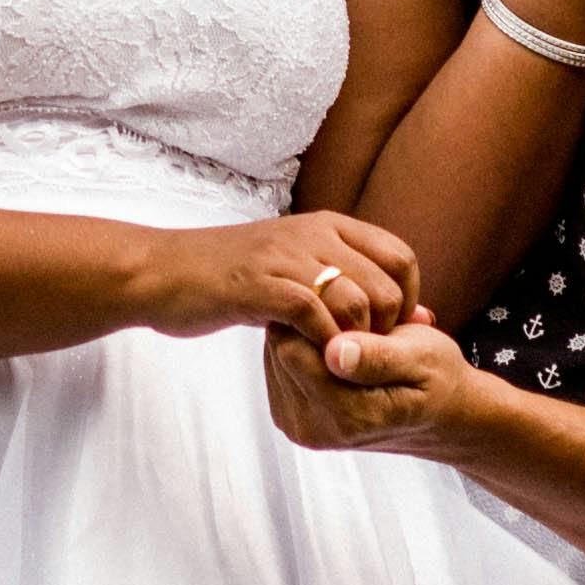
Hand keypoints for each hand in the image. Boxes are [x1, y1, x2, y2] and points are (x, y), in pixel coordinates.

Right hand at [143, 214, 423, 351]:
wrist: (161, 272)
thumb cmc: (230, 277)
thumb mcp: (297, 269)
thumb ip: (352, 286)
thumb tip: (423, 315)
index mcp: (326, 225)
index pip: (400, 257)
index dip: (405, 301)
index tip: (386, 331)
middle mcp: (313, 234)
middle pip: (385, 285)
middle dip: (384, 330)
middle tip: (362, 353)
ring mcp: (285, 258)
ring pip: (354, 300)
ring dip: (355, 341)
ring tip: (338, 359)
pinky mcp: (260, 285)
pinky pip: (312, 314)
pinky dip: (322, 343)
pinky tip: (312, 356)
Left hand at [261, 319, 488, 456]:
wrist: (440, 413)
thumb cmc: (437, 379)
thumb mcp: (423, 358)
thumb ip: (378, 357)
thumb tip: (334, 352)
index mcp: (347, 417)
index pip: (292, 348)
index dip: (314, 317)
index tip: (348, 307)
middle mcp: (315, 430)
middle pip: (278, 351)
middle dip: (308, 326)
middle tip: (353, 321)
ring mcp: (299, 426)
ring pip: (274, 355)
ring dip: (305, 337)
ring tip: (348, 336)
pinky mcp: (289, 416)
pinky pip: (277, 365)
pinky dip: (303, 350)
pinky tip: (334, 349)